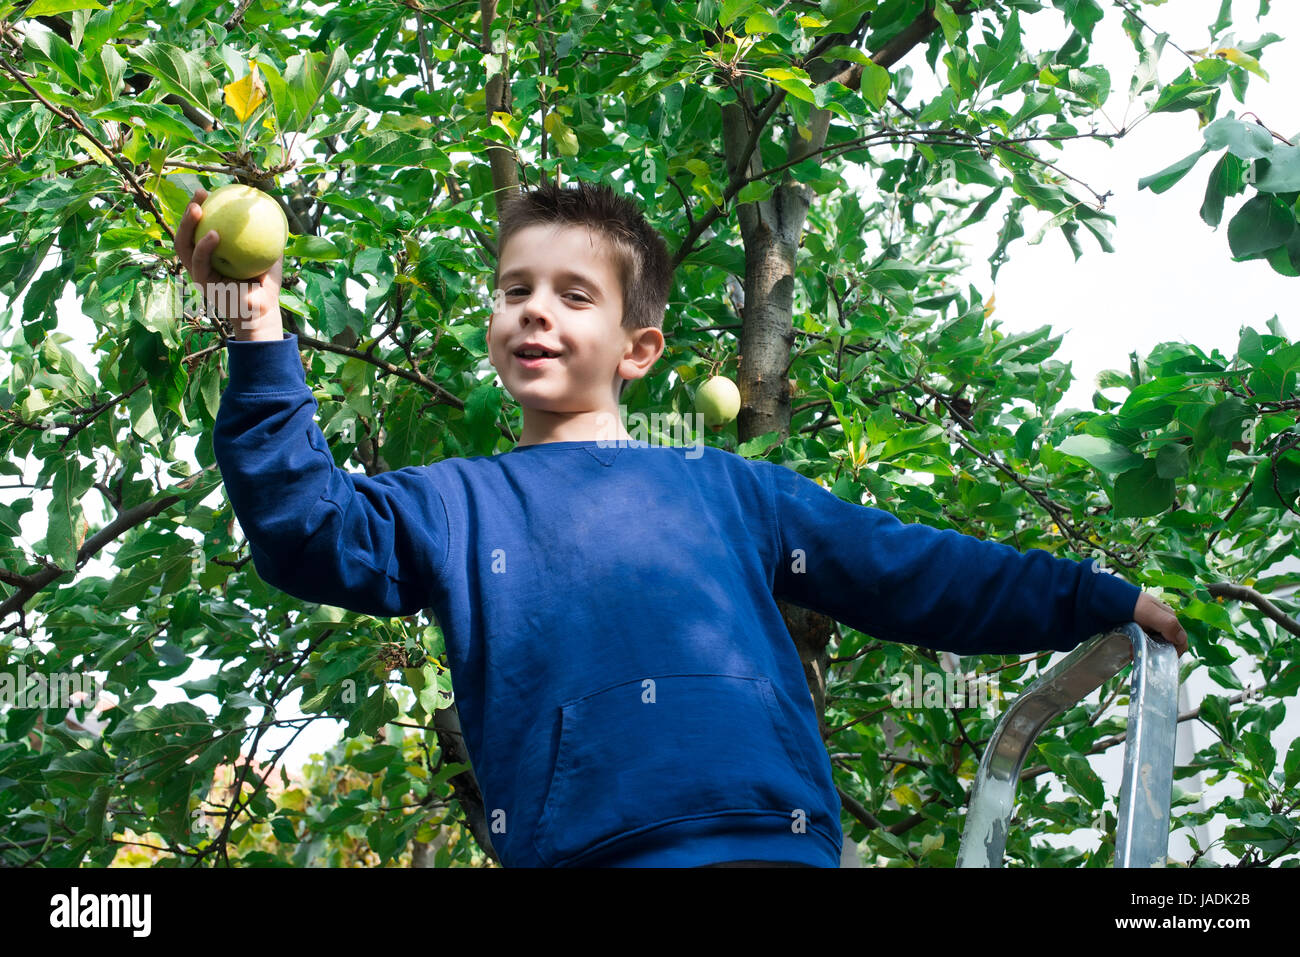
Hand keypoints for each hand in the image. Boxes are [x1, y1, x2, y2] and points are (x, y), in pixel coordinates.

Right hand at [175, 187, 283, 339]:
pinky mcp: (203, 284)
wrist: (264, 312)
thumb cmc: (266, 284)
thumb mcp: (269, 256)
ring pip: (183, 246)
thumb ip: (267, 235)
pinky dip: (204, 247)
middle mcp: (201, 262)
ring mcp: (199, 273)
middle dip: (188, 210)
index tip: (210, 191)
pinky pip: (200, 263)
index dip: (201, 208)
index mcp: (212, 254)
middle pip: (186, 232)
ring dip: (187, 225)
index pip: (200, 227)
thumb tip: (273, 209)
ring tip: (198, 209)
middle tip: (200, 194)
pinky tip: (214, 234)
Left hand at [1132, 590, 1188, 658]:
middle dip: (1157, 654)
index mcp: (1169, 618)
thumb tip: (1181, 639)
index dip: (1174, 652)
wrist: (1105, 596)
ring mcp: (1149, 627)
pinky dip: (1138, 649)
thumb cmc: (1128, 601)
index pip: (1180, 641)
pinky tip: (1129, 648)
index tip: (1160, 659)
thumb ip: (1167, 623)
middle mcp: (1161, 624)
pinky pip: (1143, 644)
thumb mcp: (1148, 611)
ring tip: (1133, 652)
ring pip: (1155, 646)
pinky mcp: (1138, 630)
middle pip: (1167, 645)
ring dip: (1146, 652)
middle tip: (1143, 655)